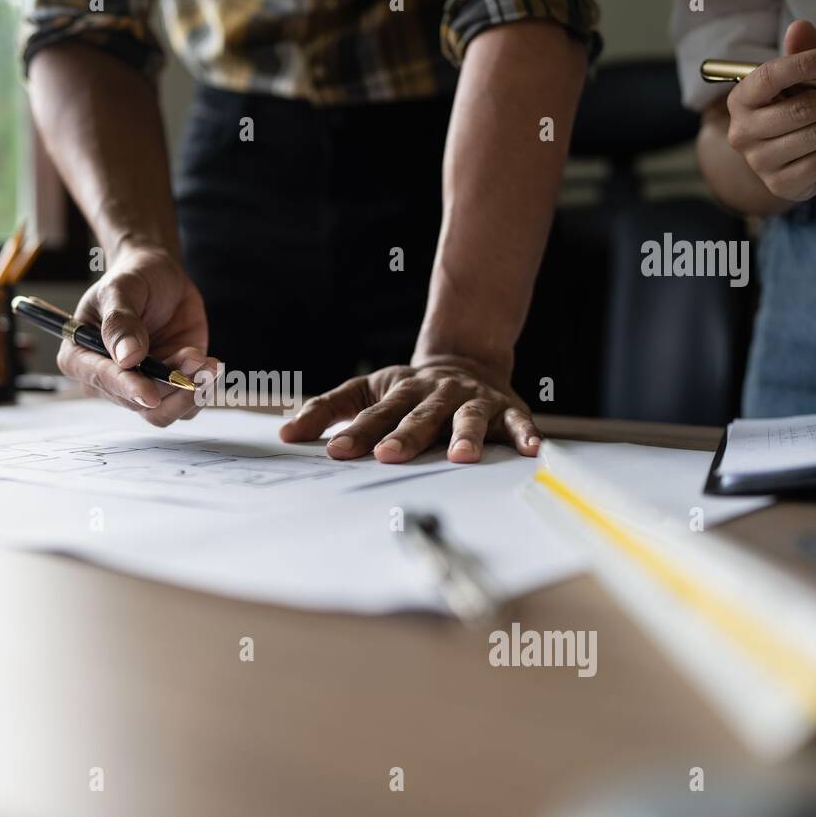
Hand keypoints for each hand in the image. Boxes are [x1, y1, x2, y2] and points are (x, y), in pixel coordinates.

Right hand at [57, 243, 214, 426]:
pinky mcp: (169, 388)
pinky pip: (186, 406)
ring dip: (189, 390)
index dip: (126, 388)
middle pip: (136, 403)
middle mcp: (108, 379)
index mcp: (81, 356)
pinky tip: (210, 365)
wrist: (161, 278)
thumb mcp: (121, 289)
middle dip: (169, 384)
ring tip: (205, 361)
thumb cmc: (133, 279)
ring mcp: (140, 386)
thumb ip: (120, 322)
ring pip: (163, 412)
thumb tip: (127, 359)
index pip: (101, 380)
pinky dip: (202, 390)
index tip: (150, 393)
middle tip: (195, 358)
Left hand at [278, 356, 540, 463]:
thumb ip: (326, 410)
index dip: (356, 431)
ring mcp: (471, 399)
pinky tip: (530, 449)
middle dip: (405, 436)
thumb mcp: (365, 390)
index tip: (337, 450)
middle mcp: (435, 394)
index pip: (375, 413)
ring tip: (461, 457)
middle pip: (418, 415)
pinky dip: (525, 434)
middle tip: (389, 456)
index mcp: (400, 392)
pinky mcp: (505, 408)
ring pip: (468, 417)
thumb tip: (285, 433)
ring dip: (466, 435)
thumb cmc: (408, 389)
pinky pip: (517, 421)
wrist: (464, 359)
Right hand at [726, 19, 815, 201]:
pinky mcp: (781, 184)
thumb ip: (798, 55)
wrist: (782, 161)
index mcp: (741, 101)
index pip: (769, 78)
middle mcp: (743, 133)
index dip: (804, 65)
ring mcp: (760, 162)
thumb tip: (800, 27)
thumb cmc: (788, 110)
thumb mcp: (792, 82)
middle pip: (800, 109)